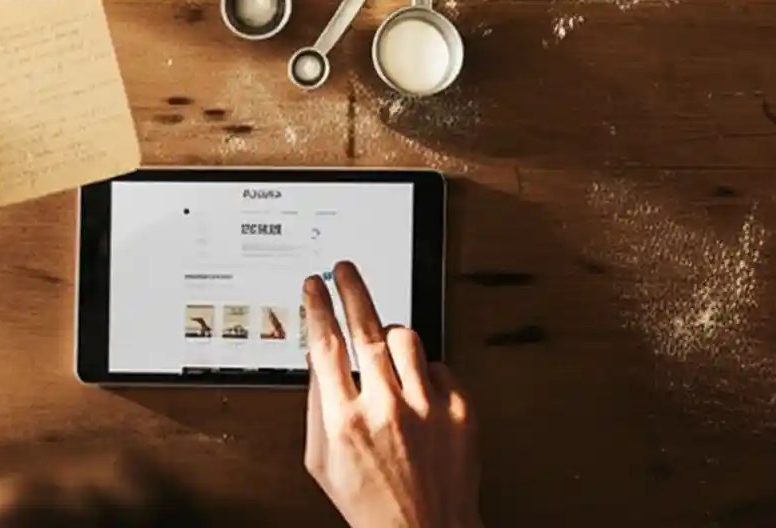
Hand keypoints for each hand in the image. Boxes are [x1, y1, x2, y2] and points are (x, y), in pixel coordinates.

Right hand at [303, 261, 480, 527]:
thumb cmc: (371, 505)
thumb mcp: (321, 462)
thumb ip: (315, 408)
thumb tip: (316, 362)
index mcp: (344, 420)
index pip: (325, 344)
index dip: (318, 307)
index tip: (314, 286)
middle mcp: (386, 409)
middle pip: (365, 327)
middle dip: (352, 290)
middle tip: (346, 271)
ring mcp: (427, 408)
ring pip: (406, 338)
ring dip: (391, 337)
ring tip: (385, 346)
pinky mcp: (461, 412)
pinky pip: (440, 366)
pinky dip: (426, 372)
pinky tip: (418, 389)